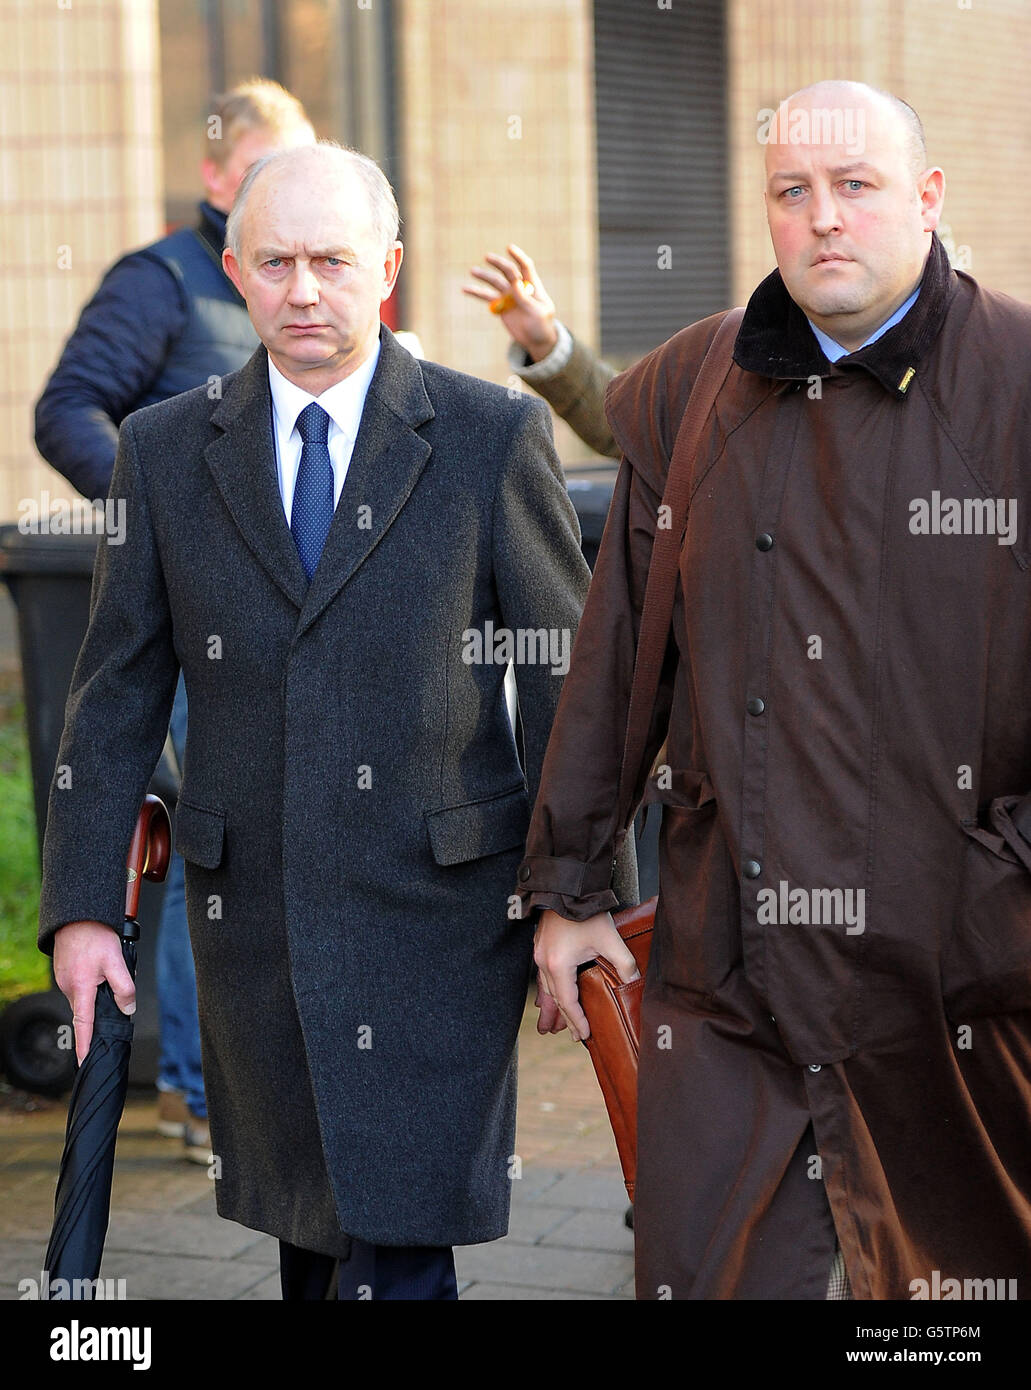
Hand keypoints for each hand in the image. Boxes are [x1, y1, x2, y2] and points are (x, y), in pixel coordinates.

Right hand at [53, 921, 135, 1062]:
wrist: (77, 915)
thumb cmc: (95, 935)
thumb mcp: (116, 960)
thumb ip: (124, 987)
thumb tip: (127, 1009)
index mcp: (80, 988)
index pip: (83, 1024)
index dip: (85, 1045)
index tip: (84, 1061)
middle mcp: (68, 987)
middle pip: (86, 1010)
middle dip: (99, 1011)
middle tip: (114, 1000)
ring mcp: (64, 980)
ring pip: (84, 997)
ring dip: (95, 994)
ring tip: (107, 975)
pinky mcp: (64, 973)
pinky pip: (79, 986)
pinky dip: (89, 984)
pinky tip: (98, 970)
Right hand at [462, 243, 558, 361]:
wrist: (536, 340)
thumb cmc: (542, 326)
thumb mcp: (538, 313)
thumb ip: (526, 299)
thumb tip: (515, 283)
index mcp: (533, 286)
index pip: (526, 267)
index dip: (518, 257)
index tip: (509, 248)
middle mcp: (519, 287)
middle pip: (508, 272)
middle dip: (498, 264)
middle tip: (487, 257)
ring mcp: (509, 295)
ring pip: (495, 282)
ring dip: (484, 276)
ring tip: (472, 271)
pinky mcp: (501, 305)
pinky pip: (487, 297)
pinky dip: (476, 293)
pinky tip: (465, 289)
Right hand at [533, 908, 639, 1041]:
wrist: (567, 886)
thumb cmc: (585, 912)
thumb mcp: (609, 939)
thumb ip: (624, 963)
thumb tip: (635, 981)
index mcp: (559, 965)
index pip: (568, 1002)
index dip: (577, 1020)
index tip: (584, 1035)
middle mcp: (544, 962)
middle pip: (554, 998)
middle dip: (563, 1019)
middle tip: (568, 1036)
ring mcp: (539, 953)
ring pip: (545, 988)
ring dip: (550, 1007)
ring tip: (549, 1025)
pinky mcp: (540, 945)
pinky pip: (541, 975)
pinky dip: (546, 990)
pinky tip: (547, 995)